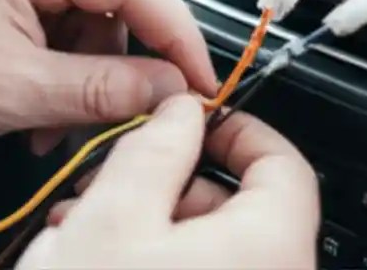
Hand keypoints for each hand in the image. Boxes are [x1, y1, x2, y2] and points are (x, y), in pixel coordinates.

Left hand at [0, 0, 216, 150]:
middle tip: (145, 108)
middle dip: (129, 62)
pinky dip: (67, 76)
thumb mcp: (12, 92)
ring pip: (95, 22)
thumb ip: (102, 91)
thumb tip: (169, 89)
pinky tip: (46, 114)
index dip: (175, 34)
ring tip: (64, 125)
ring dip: (93, 79)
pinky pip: (66, 32)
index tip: (201, 79)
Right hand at [17, 95, 319, 269]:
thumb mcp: (112, 217)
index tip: (195, 119)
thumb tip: (181, 113)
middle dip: (170, 186)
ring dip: (149, 230)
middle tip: (112, 180)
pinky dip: (151, 268)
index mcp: (271, 248)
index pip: (284, 166)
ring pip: (209, 254)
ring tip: (82, 232)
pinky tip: (96, 266)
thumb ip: (156, 149)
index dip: (237, 130)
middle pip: (239, 211)